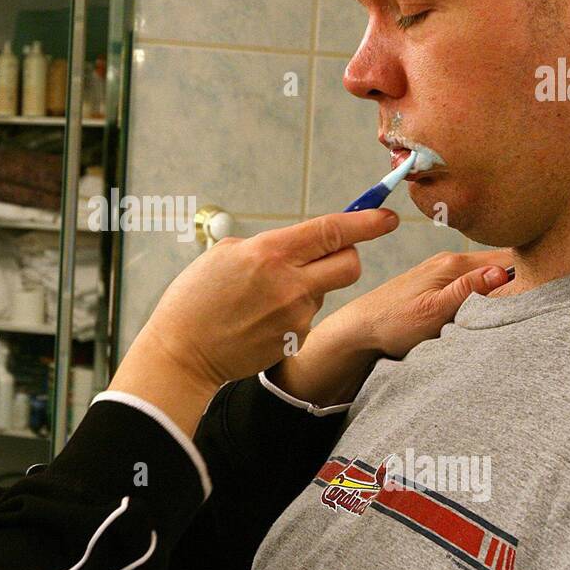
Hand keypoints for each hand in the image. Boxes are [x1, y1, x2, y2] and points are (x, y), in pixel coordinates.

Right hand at [108, 210, 400, 435]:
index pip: (333, 231)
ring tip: (266, 297)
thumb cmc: (195, 300)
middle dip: (347, 256)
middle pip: (350, 265)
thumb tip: (296, 246)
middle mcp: (290, 284)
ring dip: (309, 286)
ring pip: (324, 291)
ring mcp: (296, 316)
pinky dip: (292, 313)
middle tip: (328, 256)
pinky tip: (262, 318)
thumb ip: (267, 246)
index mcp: (271, 253)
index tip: (387, 216)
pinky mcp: (295, 340)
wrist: (183, 352)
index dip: (366, 222)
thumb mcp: (224, 255)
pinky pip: (307, 317)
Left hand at [271, 248, 513, 407]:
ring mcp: (443, 271)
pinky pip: (471, 284)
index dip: (530, 274)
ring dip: (501, 290)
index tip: (544, 295)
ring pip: (486, 275)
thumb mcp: (433, 312)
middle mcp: (450, 261)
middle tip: (534, 305)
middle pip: (500, 265)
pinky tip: (486, 309)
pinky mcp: (436, 284)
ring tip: (514, 309)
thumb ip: (467, 291)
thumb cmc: (391, 323)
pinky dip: (483, 295)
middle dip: (519, 281)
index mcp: (453, 264)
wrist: (359, 328)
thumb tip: (502, 272)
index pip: (508, 259)